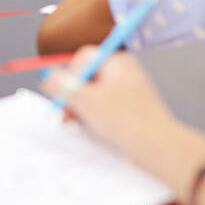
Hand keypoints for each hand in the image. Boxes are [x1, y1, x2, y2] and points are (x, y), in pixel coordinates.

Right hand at [39, 50, 204, 194]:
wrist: (157, 147)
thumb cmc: (126, 120)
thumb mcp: (85, 100)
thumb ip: (62, 85)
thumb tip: (48, 77)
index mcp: (117, 62)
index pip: (83, 57)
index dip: (69, 73)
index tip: (61, 91)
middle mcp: (123, 73)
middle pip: (87, 76)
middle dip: (72, 93)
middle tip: (65, 110)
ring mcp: (127, 92)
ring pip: (93, 94)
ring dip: (80, 107)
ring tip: (77, 122)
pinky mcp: (129, 111)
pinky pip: (104, 108)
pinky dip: (93, 116)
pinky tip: (90, 127)